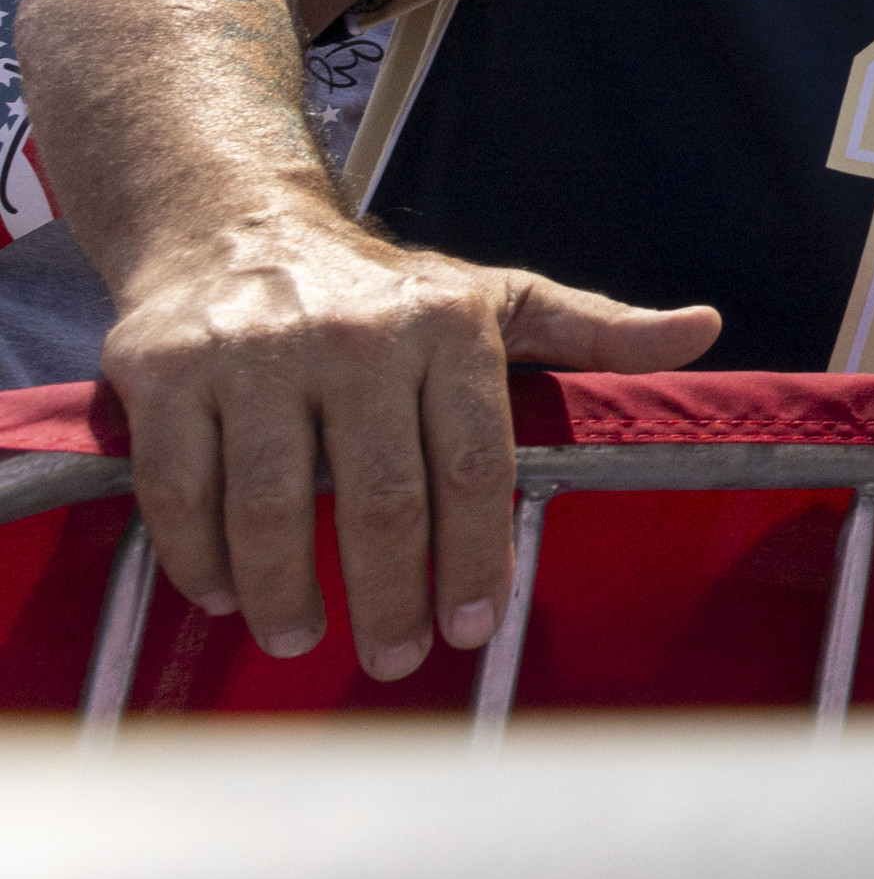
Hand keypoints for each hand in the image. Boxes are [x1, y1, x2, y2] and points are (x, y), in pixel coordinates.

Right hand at [99, 210, 716, 676]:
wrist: (234, 223)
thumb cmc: (386, 288)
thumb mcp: (497, 298)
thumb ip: (596, 332)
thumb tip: (703, 329)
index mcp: (447, 327)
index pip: (472, 464)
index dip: (476, 555)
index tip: (476, 623)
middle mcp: (354, 337)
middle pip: (379, 497)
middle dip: (391, 594)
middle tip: (398, 655)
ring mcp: (254, 353)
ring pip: (273, 501)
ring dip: (287, 590)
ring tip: (302, 635)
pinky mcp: (165, 370)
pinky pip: (182, 486)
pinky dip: (200, 554)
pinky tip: (222, 594)